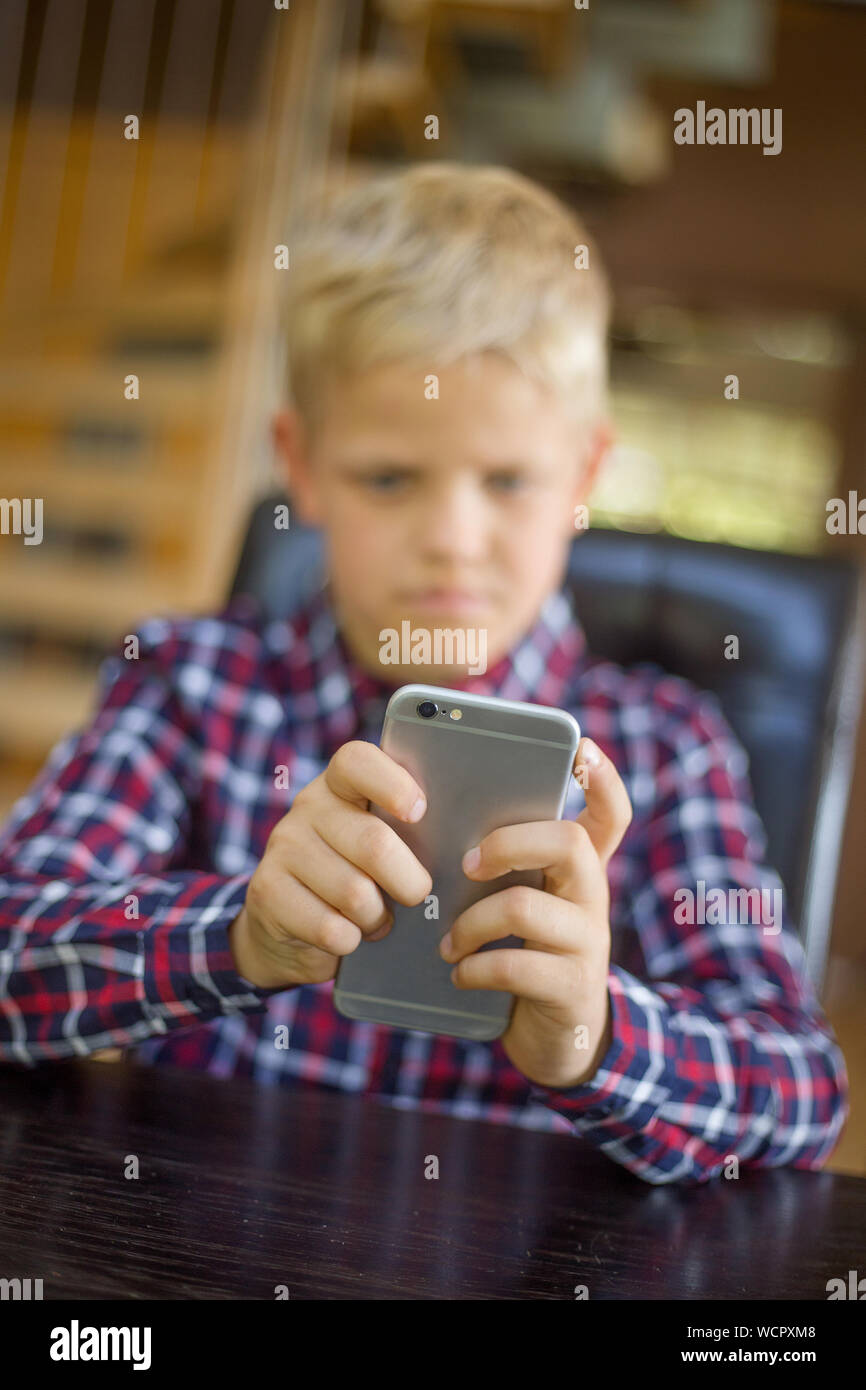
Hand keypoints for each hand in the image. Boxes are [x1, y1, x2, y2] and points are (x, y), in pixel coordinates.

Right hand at [229, 742, 432, 988]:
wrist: (284, 925)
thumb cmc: (354, 877)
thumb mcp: (374, 846)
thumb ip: (406, 834)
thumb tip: (457, 848)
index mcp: (340, 785)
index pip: (358, 761)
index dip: (393, 784)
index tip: (419, 813)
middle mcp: (307, 807)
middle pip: (374, 843)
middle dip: (408, 882)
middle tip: (415, 895)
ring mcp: (282, 846)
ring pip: (355, 893)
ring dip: (377, 918)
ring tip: (375, 918)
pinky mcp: (266, 889)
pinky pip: (330, 927)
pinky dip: (349, 941)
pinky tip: (346, 934)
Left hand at [439, 737, 632, 1089]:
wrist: (559, 1040)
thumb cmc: (525, 954)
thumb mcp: (523, 904)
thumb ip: (503, 867)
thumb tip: (439, 822)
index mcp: (580, 870)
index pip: (610, 814)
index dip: (603, 779)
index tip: (582, 748)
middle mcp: (592, 896)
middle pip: (569, 842)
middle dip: (508, 843)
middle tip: (465, 864)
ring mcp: (587, 942)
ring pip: (525, 907)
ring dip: (470, 923)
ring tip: (447, 943)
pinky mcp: (571, 987)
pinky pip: (515, 966)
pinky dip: (475, 969)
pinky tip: (459, 975)